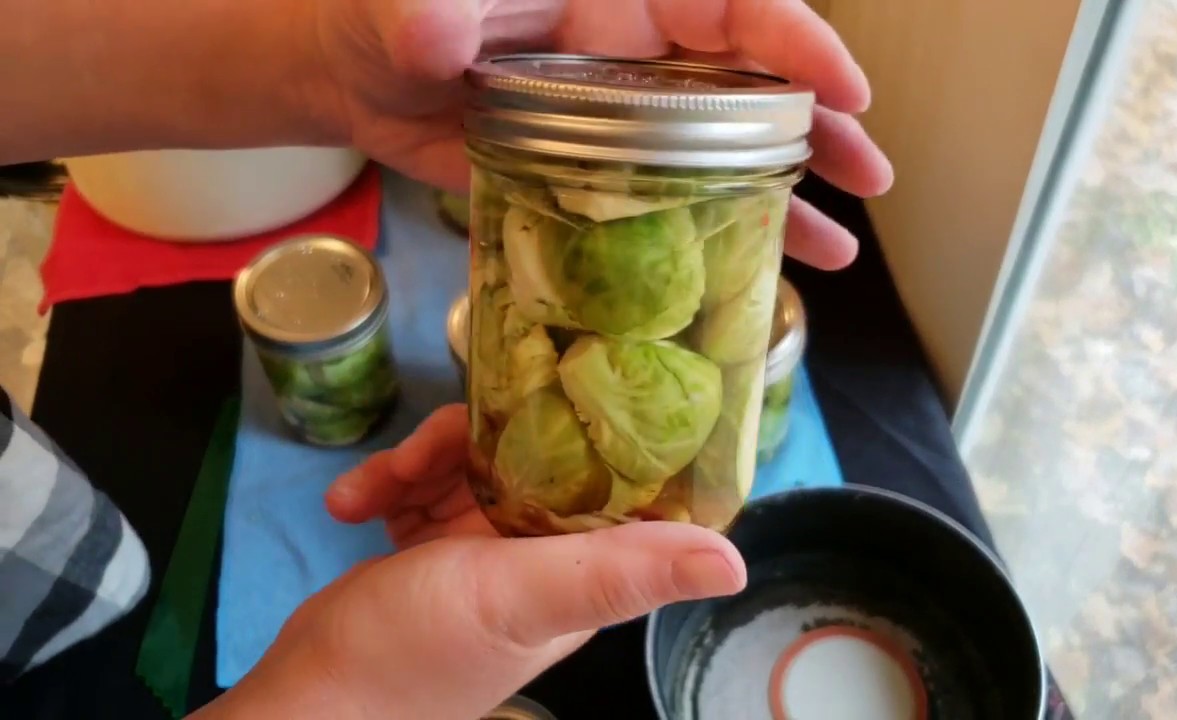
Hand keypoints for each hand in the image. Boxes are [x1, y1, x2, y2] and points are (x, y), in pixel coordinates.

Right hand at [198, 405, 745, 719]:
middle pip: (526, 457)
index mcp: (580, 568)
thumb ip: (621, 572)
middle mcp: (539, 557)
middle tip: (420, 453)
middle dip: (467, 443)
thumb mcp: (524, 599)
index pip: (609, 481)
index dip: (591, 435)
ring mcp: (479, 553)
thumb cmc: (416, 651)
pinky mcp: (426, 550)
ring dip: (414, 463)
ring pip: (464, 464)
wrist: (307, 697)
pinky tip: (348, 502)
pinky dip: (383, 487)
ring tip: (375, 485)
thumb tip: (734, 563)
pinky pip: (417, 490)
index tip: (561, 391)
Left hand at [302, 0, 891, 268]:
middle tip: (871, 174)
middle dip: (819, 124)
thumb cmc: (379, 9)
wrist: (352, 70)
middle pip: (751, 83)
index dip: (794, 40)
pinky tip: (754, 271)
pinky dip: (714, 233)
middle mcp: (637, 53)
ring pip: (725, 149)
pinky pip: (672, 201)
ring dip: (786, 191)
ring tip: (839, 245)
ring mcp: (623, 118)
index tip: (843, 85)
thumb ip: (430, 7)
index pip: (728, 7)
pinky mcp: (598, 172)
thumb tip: (438, 28)